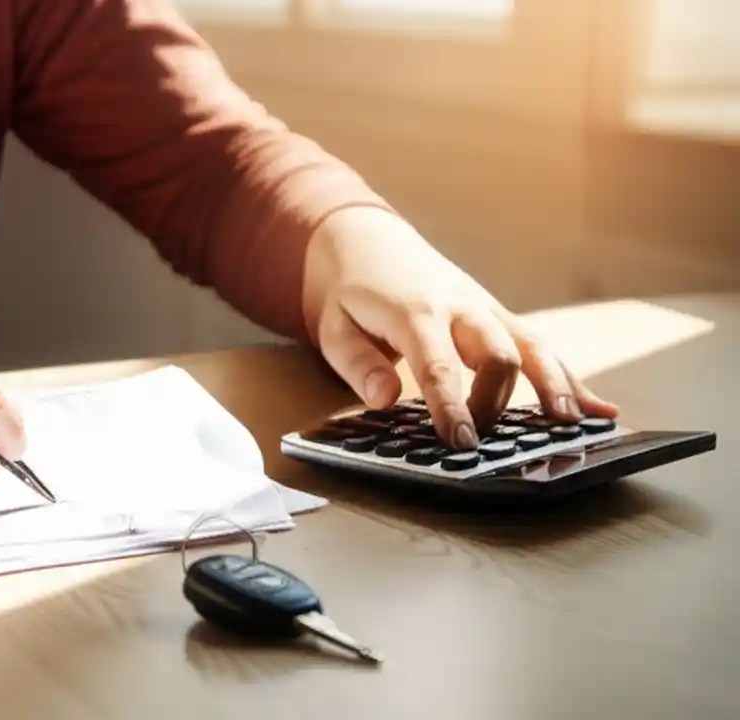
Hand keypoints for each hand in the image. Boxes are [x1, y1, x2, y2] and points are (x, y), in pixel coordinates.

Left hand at [302, 206, 617, 449]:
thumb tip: (385, 398)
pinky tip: (600, 408)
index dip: (452, 406)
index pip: (438, 365)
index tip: (459, 441)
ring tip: (575, 424)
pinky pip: (540, 346)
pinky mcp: (499, 315)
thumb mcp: (334, 326)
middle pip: (497, 354)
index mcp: (415, 312)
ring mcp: (486, 309)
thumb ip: (357, 363)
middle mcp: (461, 307)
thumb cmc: (348, 293)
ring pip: (532, 346)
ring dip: (556, 385)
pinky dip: (570, 377)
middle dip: (496, 402)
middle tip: (483, 443)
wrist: (366, 241)